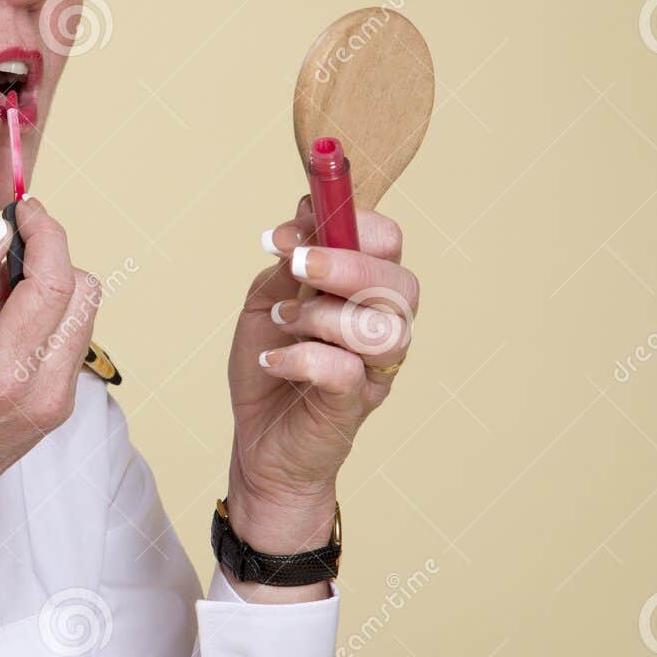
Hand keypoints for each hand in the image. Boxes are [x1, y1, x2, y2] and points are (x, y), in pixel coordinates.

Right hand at [0, 198, 100, 612]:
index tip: (24, 208)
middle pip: (84, 291)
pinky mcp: (60, 406)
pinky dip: (47, 313)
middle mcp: (45, 391)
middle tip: (1, 254)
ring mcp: (58, 402)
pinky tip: (3, 320)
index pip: (53, 282)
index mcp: (4, 374)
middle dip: (49, 256)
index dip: (45, 233)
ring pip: (84, 312)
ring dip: (50, 284)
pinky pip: (71, 338)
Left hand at [223, 195, 418, 557]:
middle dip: (343, 265)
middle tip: (294, 268)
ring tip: (280, 324)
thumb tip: (304, 215)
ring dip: (320, 316)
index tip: (289, 234)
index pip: (387, 240)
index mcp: (366, 289)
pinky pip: (346, 370)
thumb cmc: (270, 364)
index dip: (346, 224)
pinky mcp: (356, 404)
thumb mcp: (265, 302)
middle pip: (399, 281)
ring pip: (382, 326)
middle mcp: (384, 324)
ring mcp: (376, 367)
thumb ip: (286, 262)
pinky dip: (301, 358)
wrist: (257, 440)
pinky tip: (272, 362)